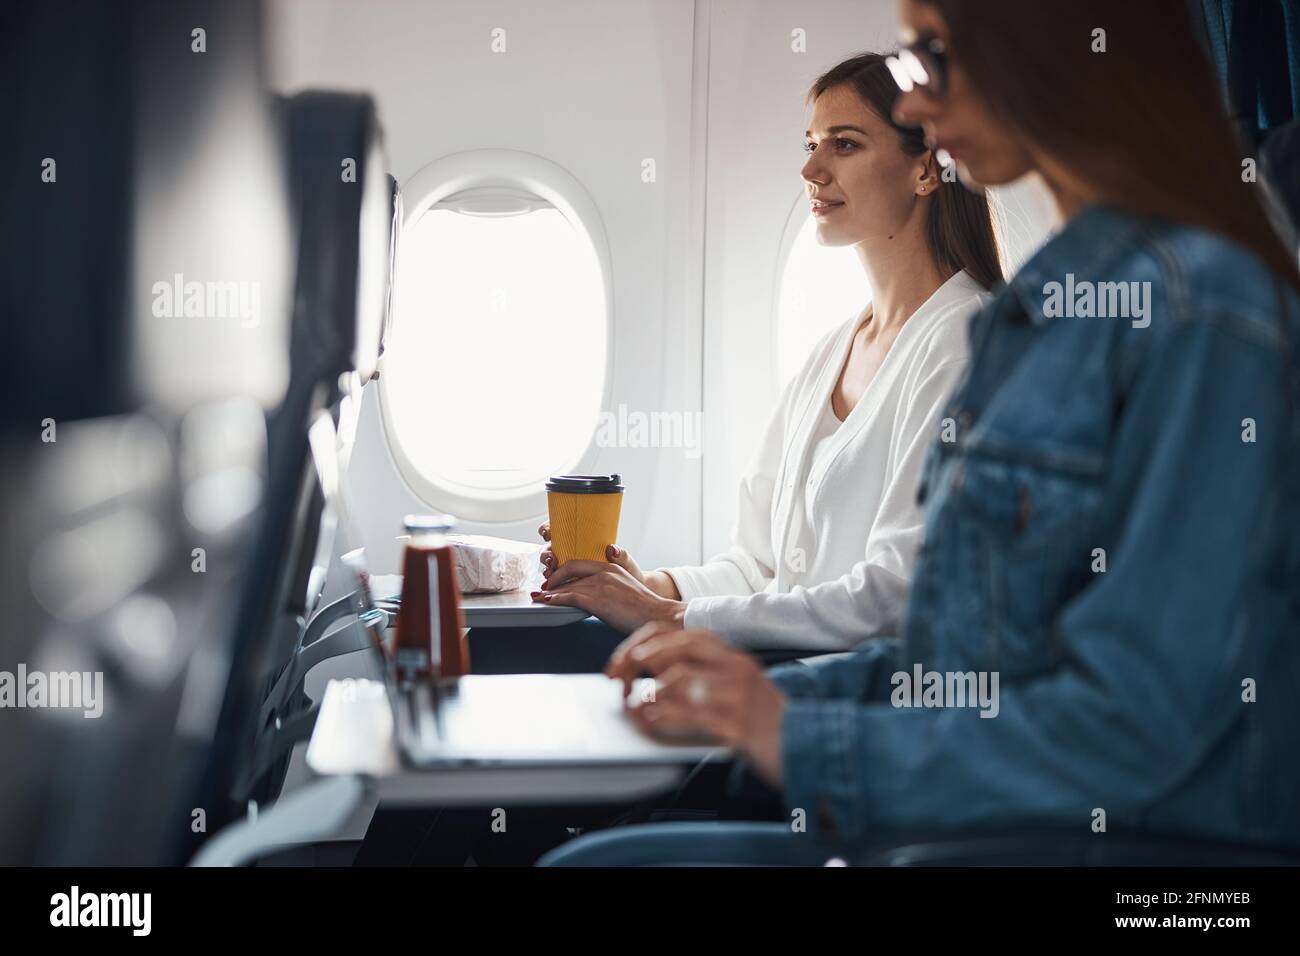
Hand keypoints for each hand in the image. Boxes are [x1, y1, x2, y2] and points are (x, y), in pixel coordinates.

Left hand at [537, 526, 679, 599]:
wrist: (657, 615)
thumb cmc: (643, 607)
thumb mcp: (625, 586)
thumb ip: (609, 583)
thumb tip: (595, 591)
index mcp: (610, 567)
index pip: (578, 563)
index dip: (562, 570)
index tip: (553, 578)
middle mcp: (604, 572)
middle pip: (569, 570)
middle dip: (552, 579)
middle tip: (543, 588)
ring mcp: (601, 585)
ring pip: (567, 585)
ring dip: (549, 591)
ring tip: (538, 597)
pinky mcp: (598, 600)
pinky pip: (571, 597)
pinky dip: (556, 599)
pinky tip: (548, 602)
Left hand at [606, 626, 786, 787]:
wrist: (809, 749)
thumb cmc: (769, 725)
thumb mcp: (742, 689)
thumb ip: (709, 678)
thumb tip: (658, 679)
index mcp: (736, 658)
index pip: (685, 636)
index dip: (650, 644)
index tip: (627, 658)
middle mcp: (737, 669)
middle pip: (676, 650)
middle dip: (638, 661)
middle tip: (618, 679)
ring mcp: (736, 696)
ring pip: (676, 680)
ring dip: (644, 695)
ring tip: (631, 708)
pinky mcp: (734, 725)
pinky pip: (685, 714)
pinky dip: (659, 717)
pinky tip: (648, 722)